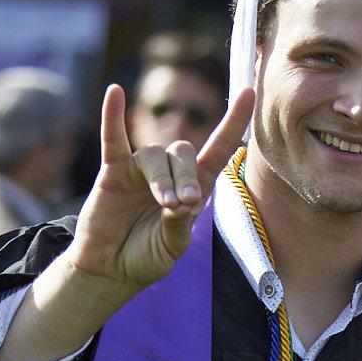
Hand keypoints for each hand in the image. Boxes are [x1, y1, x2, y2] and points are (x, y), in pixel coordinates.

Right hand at [60, 82, 253, 296]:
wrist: (111, 268)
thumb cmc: (147, 256)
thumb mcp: (172, 245)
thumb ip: (179, 225)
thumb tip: (180, 203)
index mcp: (195, 187)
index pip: (219, 147)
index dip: (234, 121)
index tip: (250, 92)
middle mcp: (170, 172)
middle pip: (184, 152)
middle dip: (186, 176)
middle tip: (184, 204)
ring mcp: (140, 169)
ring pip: (154, 154)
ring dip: (162, 178)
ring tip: (165, 204)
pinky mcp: (112, 172)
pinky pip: (113, 138)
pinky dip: (113, 116)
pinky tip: (115, 93)